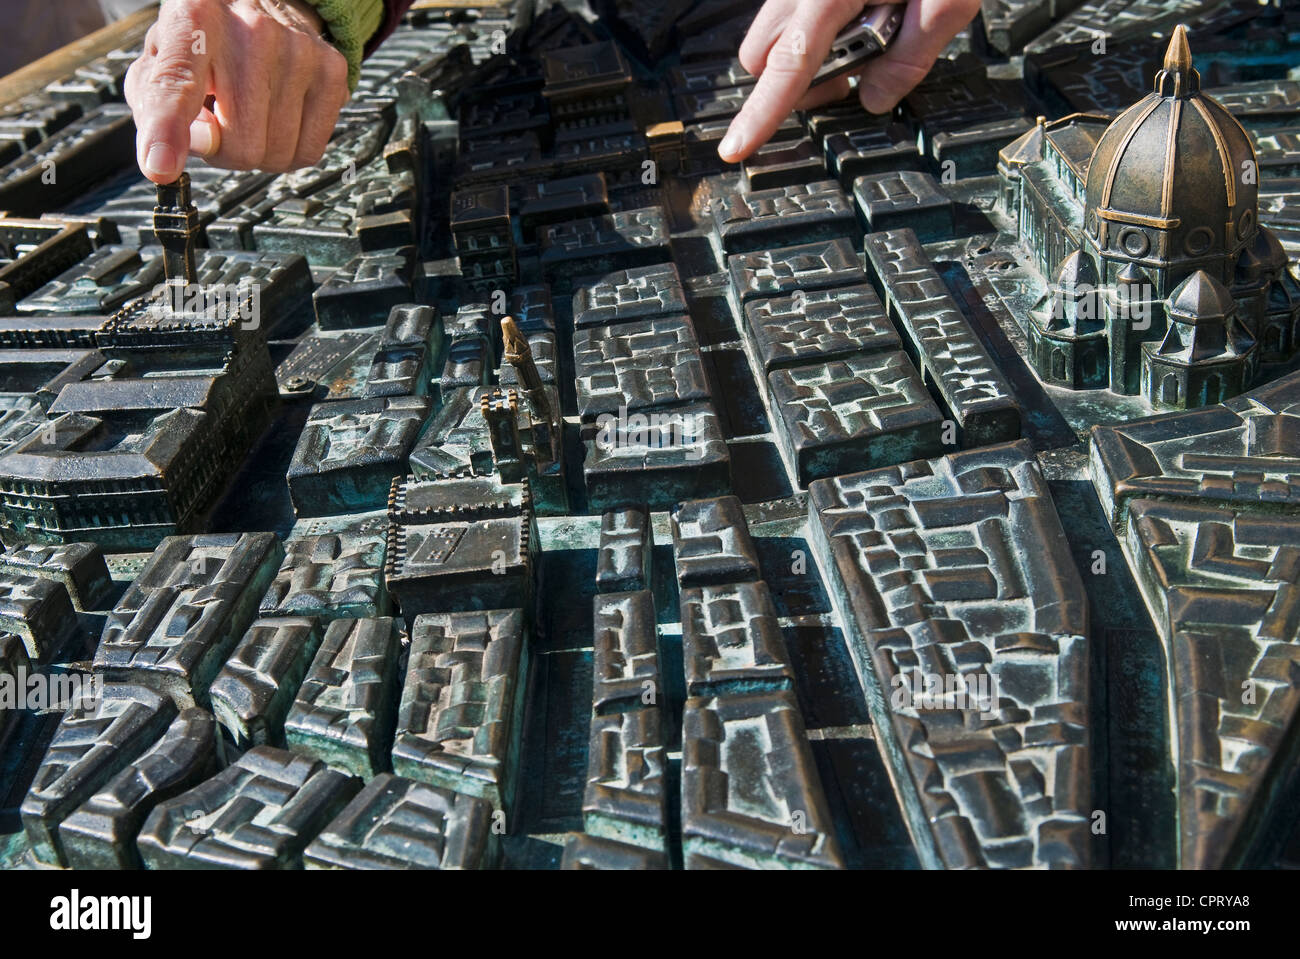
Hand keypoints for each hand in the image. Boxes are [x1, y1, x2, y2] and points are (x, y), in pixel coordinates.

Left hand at [125, 0, 351, 181]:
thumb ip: (155, 106)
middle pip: (239, 145)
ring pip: (275, 154)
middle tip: (219, 122)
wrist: (266, 2)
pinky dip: (289, 147)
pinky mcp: (332, 72)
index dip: (168, 130)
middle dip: (224, 150)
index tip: (160, 166)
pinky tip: (277, 116)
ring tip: (249, 112)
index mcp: (194, 19)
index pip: (178, 85)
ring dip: (258, 148)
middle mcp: (251, 30)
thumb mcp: (160, 58)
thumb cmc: (206, 38)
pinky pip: (307, 151)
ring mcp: (299, 52)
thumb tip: (193, 147)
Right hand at [719, 0, 981, 162]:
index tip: (736, 147)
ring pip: (776, 32)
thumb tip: (875, 98)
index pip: (787, 69)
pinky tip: (863, 13)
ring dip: (807, 55)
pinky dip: (819, 28)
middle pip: (763, 55)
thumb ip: (910, 58)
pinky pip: (794, 10)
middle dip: (793, 82)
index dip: (760, 115)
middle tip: (849, 77)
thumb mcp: (949, 0)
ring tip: (865, 38)